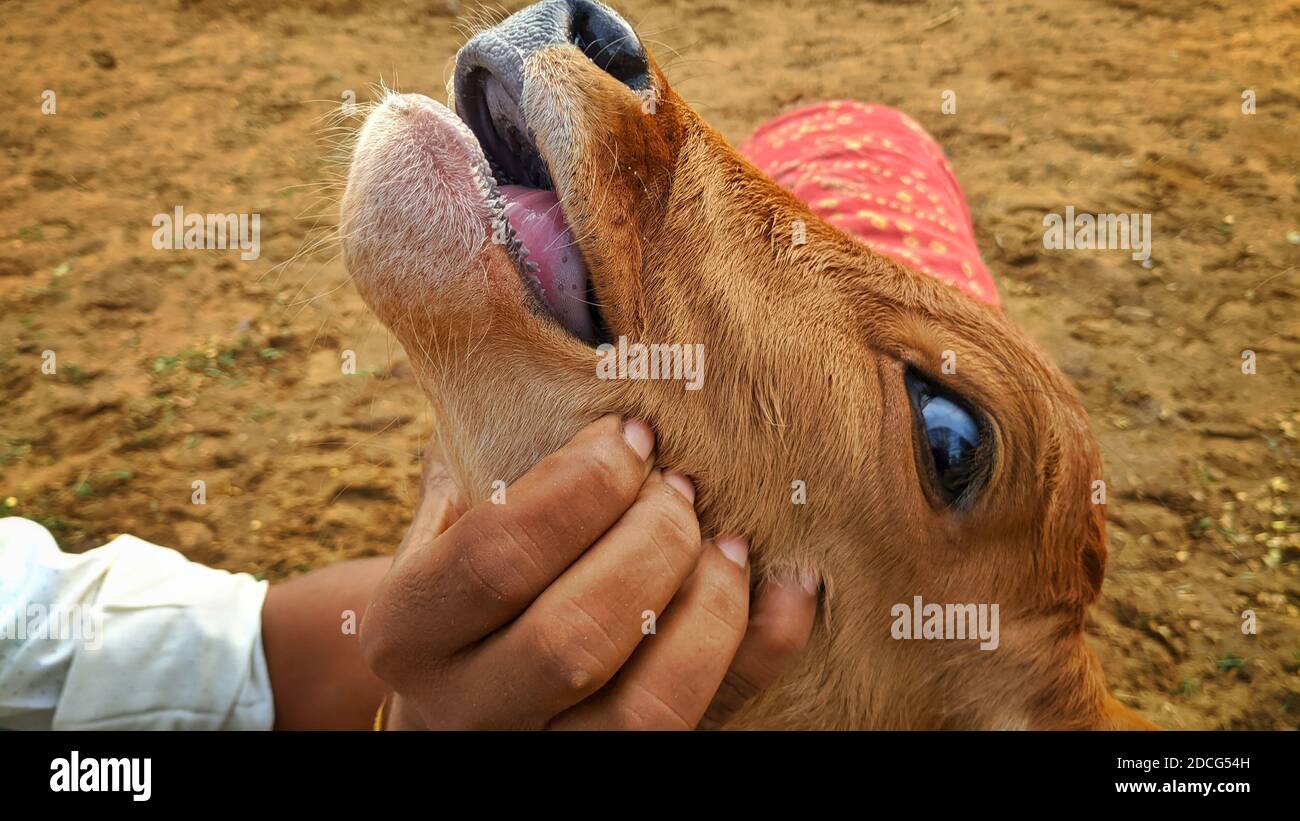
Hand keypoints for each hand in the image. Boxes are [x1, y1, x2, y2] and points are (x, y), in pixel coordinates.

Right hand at [359, 415, 818, 728]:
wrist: (455, 699)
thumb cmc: (464, 586)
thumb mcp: (442, 525)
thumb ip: (478, 459)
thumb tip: (524, 327)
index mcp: (407, 634)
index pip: (496, 557)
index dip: (578, 486)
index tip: (631, 434)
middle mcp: (468, 712)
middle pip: (573, 638)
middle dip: (649, 542)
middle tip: (680, 487)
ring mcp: (550, 755)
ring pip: (644, 711)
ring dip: (707, 606)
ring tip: (728, 539)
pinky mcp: (623, 768)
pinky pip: (711, 724)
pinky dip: (762, 652)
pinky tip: (789, 587)